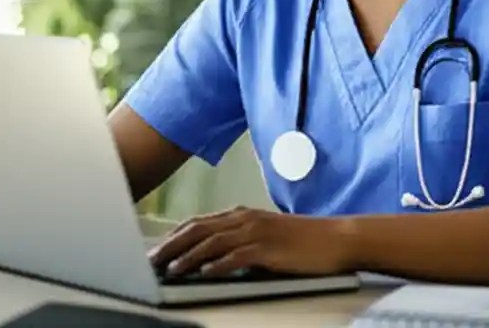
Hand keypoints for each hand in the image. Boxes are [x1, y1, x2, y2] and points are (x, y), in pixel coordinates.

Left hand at [148, 206, 352, 277]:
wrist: (337, 238)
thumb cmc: (304, 240)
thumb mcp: (266, 235)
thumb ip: (240, 241)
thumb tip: (211, 259)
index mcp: (243, 214)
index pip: (198, 222)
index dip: (173, 236)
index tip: (155, 250)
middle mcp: (246, 219)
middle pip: (198, 229)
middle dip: (171, 246)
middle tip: (150, 261)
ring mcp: (258, 233)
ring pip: (212, 242)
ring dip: (187, 257)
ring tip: (169, 269)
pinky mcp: (269, 249)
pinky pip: (236, 256)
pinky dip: (217, 265)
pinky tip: (203, 273)